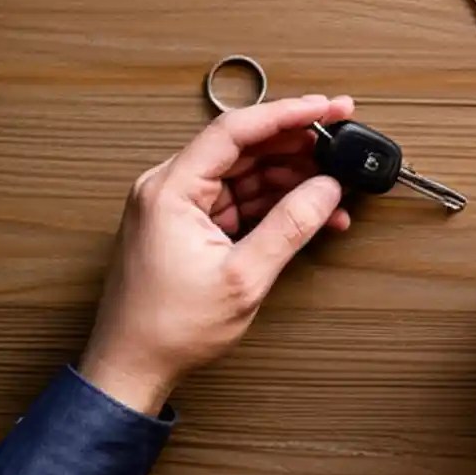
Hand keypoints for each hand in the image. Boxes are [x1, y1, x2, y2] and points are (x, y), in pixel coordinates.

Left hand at [79, 95, 354, 414]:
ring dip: (293, 178)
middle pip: (244, 147)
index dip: (288, 114)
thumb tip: (327, 189)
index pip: (236, 130)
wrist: (132, 367)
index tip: (328, 108)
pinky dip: (276, 204)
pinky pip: (241, 199)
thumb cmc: (168, 328)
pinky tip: (312, 212)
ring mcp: (179, 206)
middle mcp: (169, 188)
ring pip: (247, 173)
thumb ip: (291, 226)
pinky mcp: (190, 225)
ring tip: (336, 187)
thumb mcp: (243, 277)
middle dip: (297, 144)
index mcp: (170, 189)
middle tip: (342, 140)